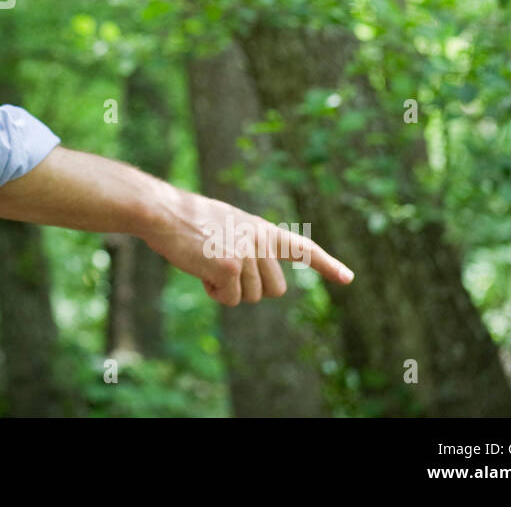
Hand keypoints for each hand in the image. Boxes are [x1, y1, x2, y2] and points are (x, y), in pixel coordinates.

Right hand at [142, 192, 353, 305]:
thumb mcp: (225, 225)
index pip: (302, 247)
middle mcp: (261, 239)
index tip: (347, 278)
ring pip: (251, 297)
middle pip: (275, 290)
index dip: (326, 265)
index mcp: (261, 228)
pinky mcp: (230, 267)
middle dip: (251, 289)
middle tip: (222, 269)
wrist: (162, 212)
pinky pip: (230, 300)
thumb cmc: (184, 220)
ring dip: (227, 290)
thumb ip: (246, 244)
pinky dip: (213, 292)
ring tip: (206, 261)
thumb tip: (252, 276)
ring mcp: (247, 253)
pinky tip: (200, 268)